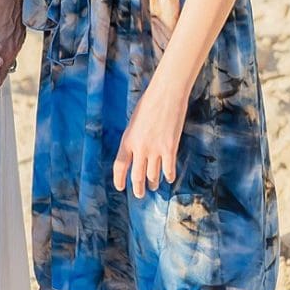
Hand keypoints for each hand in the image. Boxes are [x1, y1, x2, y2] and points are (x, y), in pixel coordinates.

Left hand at [112, 84, 186, 198]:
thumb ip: (134, 139)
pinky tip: (168, 178)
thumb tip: (136, 153)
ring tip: (154, 186)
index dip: (119, 179)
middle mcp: (140, 148)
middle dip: (138, 188)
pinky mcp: (170, 148)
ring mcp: (155, 149)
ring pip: (153, 175)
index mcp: (127, 140)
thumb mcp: (134, 122)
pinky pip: (168, 169)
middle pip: (136, 176)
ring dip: (153, 183)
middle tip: (139, 194)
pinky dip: (168, 176)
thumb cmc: (150, 103)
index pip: (119, 166)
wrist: (166, 94)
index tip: (120, 187)